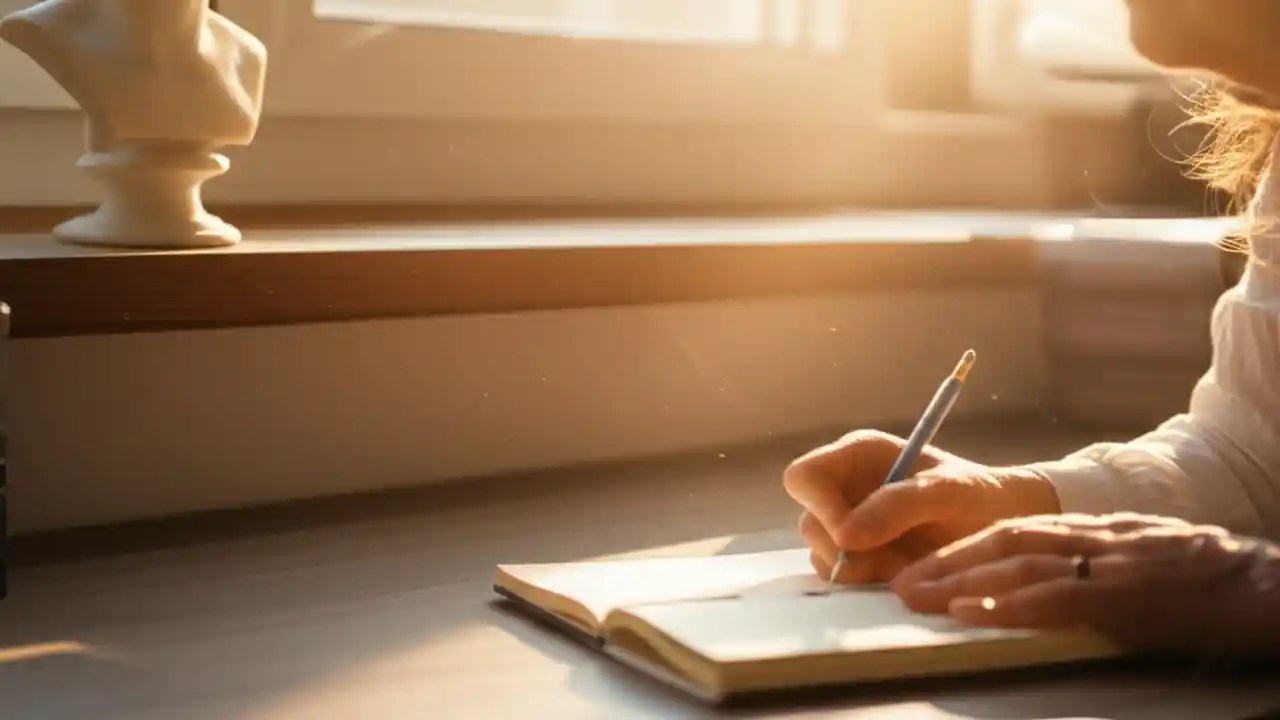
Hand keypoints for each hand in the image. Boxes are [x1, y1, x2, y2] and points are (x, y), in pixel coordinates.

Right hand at [783, 430, 1060, 583]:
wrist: (1004, 526)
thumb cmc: (979, 495)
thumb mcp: (948, 491)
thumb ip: (899, 505)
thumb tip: (846, 536)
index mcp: (857, 455)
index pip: (804, 477)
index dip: (819, 507)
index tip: (851, 538)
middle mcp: (845, 486)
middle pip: (808, 522)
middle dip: (843, 548)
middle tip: (892, 561)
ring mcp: (849, 522)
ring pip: (821, 553)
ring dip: (859, 568)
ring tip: (908, 565)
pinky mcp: (859, 555)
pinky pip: (841, 574)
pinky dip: (867, 581)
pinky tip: (904, 573)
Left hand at [892, 513, 1279, 657]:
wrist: (1263, 584)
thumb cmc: (1208, 575)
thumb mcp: (1143, 553)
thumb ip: (1096, 559)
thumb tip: (1048, 576)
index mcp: (1096, 530)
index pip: (1018, 529)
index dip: (967, 546)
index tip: (927, 563)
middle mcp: (1093, 539)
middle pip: (1005, 540)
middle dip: (949, 561)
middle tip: (902, 584)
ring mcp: (1107, 565)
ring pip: (1020, 564)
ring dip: (962, 580)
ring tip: (918, 597)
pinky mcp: (1124, 598)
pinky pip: (1057, 599)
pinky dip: (1009, 603)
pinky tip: (972, 611)